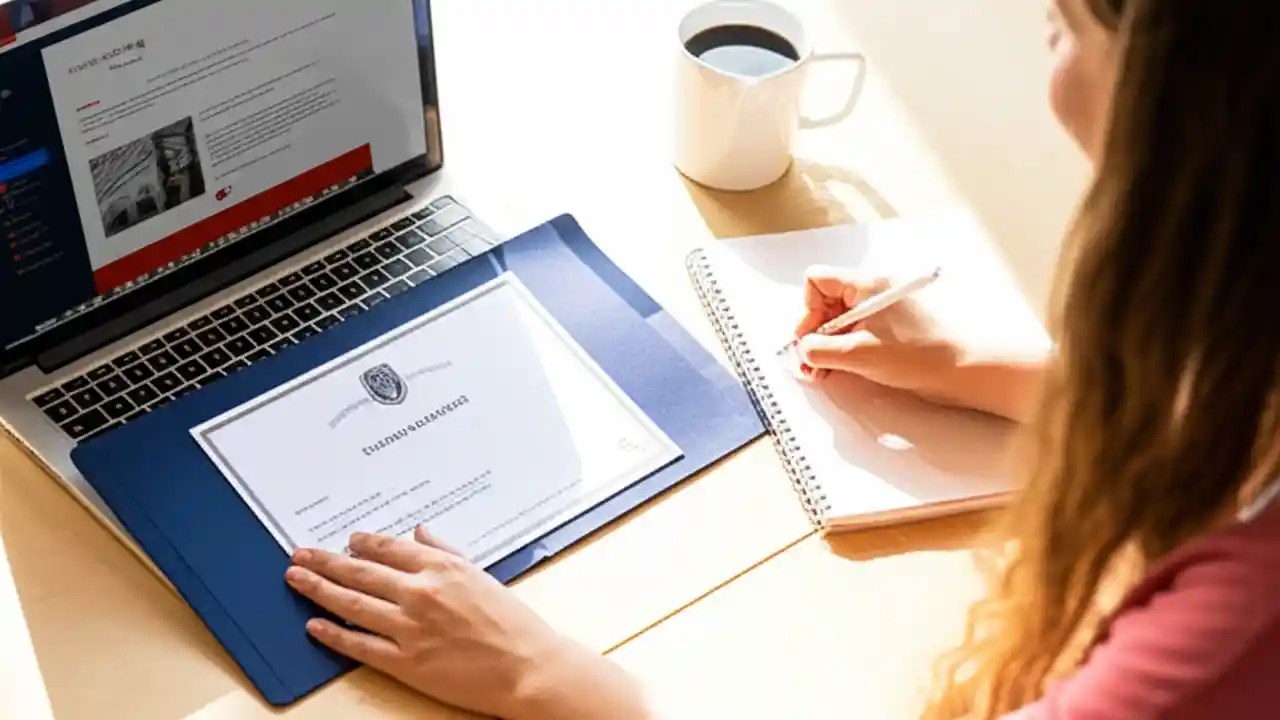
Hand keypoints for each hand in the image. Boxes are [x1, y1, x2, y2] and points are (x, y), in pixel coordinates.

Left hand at [286, 528, 652, 719]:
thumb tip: (420, 532)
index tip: (346, 540)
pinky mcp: (405, 662)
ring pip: (351, 603)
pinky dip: (333, 634)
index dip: (361, 543)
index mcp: (442, 568)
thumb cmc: (512, 624)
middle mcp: (420, 592)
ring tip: (296, 579)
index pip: (389, 548)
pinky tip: (314, 625)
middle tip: (300, 554)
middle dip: (325, 561)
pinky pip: (359, 644)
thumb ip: (447, 552)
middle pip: (360, 571)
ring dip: (318, 589)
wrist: (527, 667)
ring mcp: (410, 628)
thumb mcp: (481, 575)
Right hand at [793, 265, 1045, 421]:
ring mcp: (886, 306)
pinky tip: (847, 367)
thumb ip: (820, 350)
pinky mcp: (895, 324)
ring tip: (828, 370)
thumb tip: (802, 349)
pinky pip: (860, 329)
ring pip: (842, 317)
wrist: (964, 369)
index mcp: (866, 284)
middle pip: (827, 300)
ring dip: (829, 343)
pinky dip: (848, 347)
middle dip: (815, 331)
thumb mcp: (857, 354)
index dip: (807, 310)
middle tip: (813, 361)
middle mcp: (875, 289)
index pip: (817, 281)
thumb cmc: (917, 355)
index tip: (810, 339)